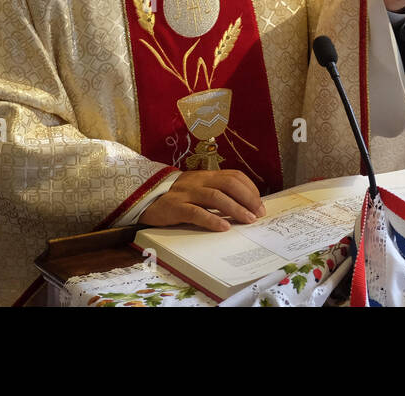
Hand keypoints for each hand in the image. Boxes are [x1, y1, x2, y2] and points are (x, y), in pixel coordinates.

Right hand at [137, 170, 265, 231]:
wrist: (143, 196)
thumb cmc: (176, 195)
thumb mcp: (197, 188)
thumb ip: (216, 192)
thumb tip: (243, 205)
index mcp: (206, 175)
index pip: (234, 176)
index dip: (250, 189)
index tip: (260, 204)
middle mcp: (198, 181)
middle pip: (228, 184)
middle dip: (247, 198)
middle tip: (258, 214)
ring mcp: (186, 193)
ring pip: (215, 197)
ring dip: (235, 209)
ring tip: (247, 220)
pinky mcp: (174, 207)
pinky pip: (195, 212)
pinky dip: (211, 220)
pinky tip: (223, 228)